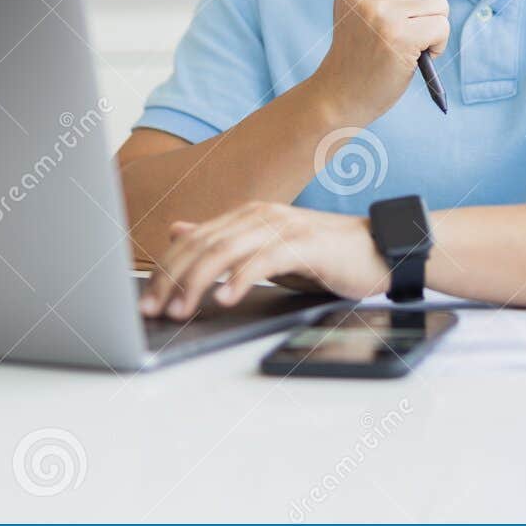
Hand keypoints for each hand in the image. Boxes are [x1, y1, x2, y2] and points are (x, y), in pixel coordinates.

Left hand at [138, 201, 387, 317]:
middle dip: (171, 280)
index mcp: (246, 215)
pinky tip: (225, 299)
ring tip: (181, 310)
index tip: (147, 302)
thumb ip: (224, 240)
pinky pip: (263, 260)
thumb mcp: (266, 249)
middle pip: (201, 246)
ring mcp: (282, 226)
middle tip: (154, 311)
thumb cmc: (323, 256)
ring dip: (197, 283)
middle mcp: (259, 215)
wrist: (378, 251)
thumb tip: (179, 231)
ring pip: (225, 252)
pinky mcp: (304, 243)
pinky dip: (240, 279)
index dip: (164, 270)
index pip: (192, 241)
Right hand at [310, 0, 448, 125]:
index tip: (394, 1)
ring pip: (439, 2)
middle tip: (403, 26)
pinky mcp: (400, 37)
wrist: (342, 91)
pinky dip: (437, 45)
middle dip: (425, 3)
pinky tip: (416, 55)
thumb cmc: (354, 41)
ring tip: (408, 41)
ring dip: (432, 26)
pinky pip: (442, 26)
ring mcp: (381, 12)